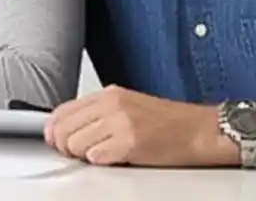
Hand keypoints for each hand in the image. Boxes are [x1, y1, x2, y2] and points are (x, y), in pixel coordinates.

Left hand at [43, 85, 230, 166]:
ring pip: (75, 145)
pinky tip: (116, 158)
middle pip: (63, 129)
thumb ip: (99, 114)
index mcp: (109, 94)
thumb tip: (67, 129)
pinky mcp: (130, 141)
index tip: (56, 140)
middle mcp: (112, 104)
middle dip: (66, 146)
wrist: (200, 131)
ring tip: (104, 154)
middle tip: (79, 153)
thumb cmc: (170, 123)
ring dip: (85, 156)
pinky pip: (96, 157)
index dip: (55, 129)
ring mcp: (120, 122)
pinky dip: (102, 162)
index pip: (63, 110)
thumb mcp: (129, 107)